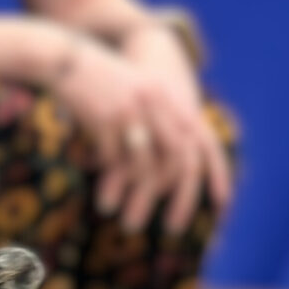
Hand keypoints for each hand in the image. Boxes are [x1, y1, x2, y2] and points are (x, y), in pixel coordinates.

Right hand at [121, 20, 233, 231]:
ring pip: (142, 165)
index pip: (202, 144)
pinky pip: (112, 157)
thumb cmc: (100, 83)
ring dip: (136, 198)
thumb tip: (162, 166)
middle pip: (178, 159)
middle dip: (181, 199)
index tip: (222, 206)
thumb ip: (155, 121)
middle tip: (173, 229)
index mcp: (169, 99)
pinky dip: (109, 176)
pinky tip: (102, 192)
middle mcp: (156, 104)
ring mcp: (132, 110)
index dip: (217, 175)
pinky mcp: (105, 116)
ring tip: (126, 222)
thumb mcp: (136, 93)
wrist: (65, 58)